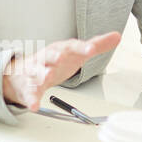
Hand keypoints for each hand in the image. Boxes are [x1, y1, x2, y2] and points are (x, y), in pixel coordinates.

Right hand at [1, 32, 120, 109]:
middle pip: (50, 55)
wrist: (24, 72)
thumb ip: (96, 45)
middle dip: (55, 56)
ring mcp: (36, 72)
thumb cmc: (54, 62)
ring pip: (38, 72)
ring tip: (47, 77)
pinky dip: (32, 99)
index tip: (91, 49)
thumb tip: (117, 36)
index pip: (71, 46)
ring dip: (42, 74)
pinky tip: (34, 105)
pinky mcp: (29, 87)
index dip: (81, 47)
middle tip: (61, 58)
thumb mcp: (76, 53)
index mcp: (60, 50)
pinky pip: (30, 93)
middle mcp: (47, 58)